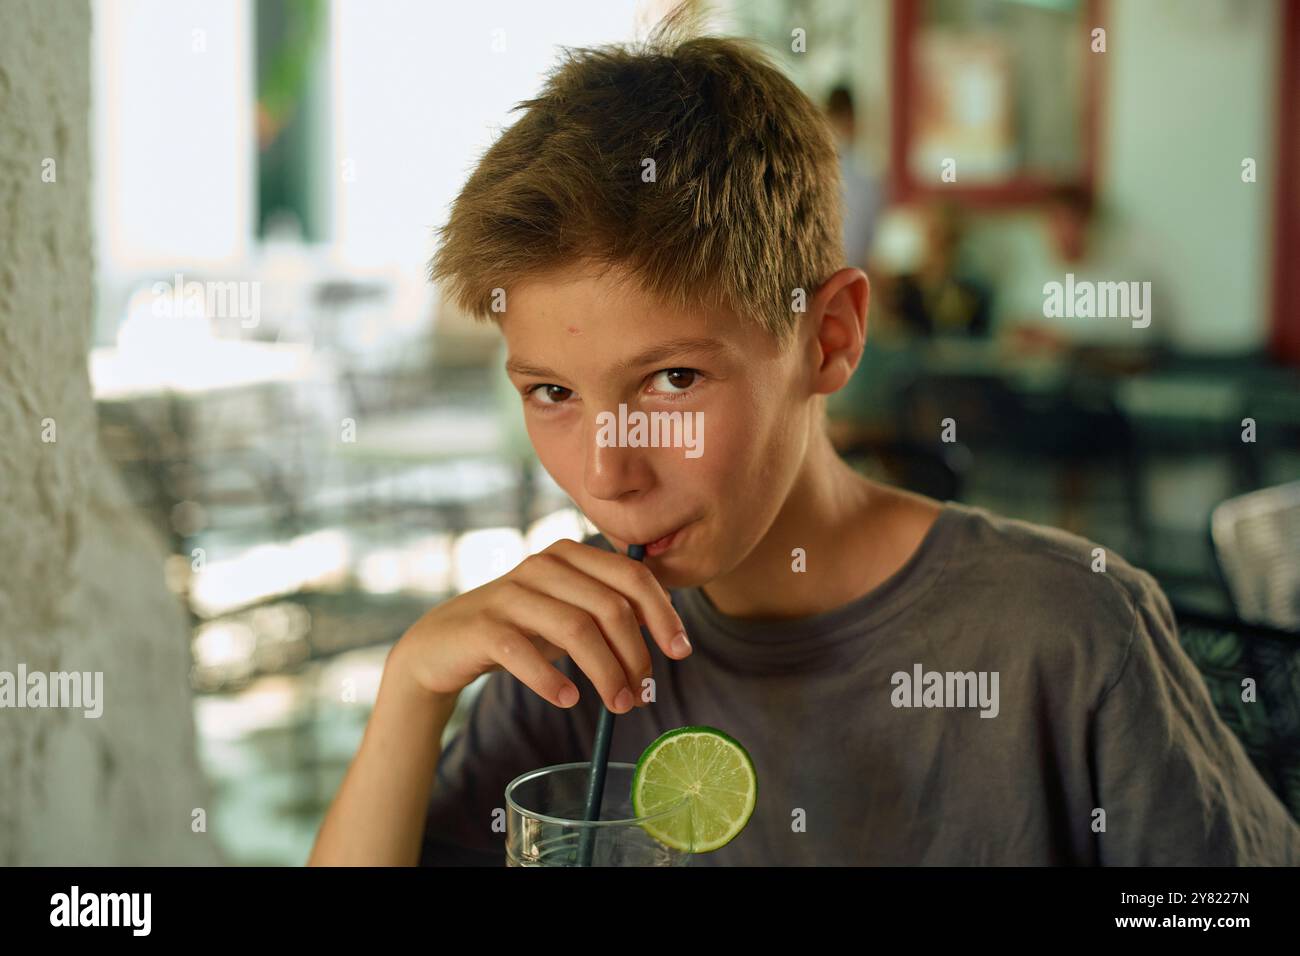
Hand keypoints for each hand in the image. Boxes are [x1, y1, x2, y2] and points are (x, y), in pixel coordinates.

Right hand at [389, 538, 691, 713]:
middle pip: (609, 607)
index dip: (664, 613)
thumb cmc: (520, 629)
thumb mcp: (568, 613)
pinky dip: (551, 679)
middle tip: (644, 695)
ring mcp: (510, 593)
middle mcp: (542, 564)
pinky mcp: (483, 626)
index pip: (632, 575)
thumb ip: (611, 611)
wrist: (444, 644)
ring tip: (618, 705)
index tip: (681, 652)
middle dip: (636, 655)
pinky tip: (568, 698)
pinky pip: (524, 653)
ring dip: (605, 673)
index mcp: (569, 554)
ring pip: (575, 629)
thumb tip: (669, 633)